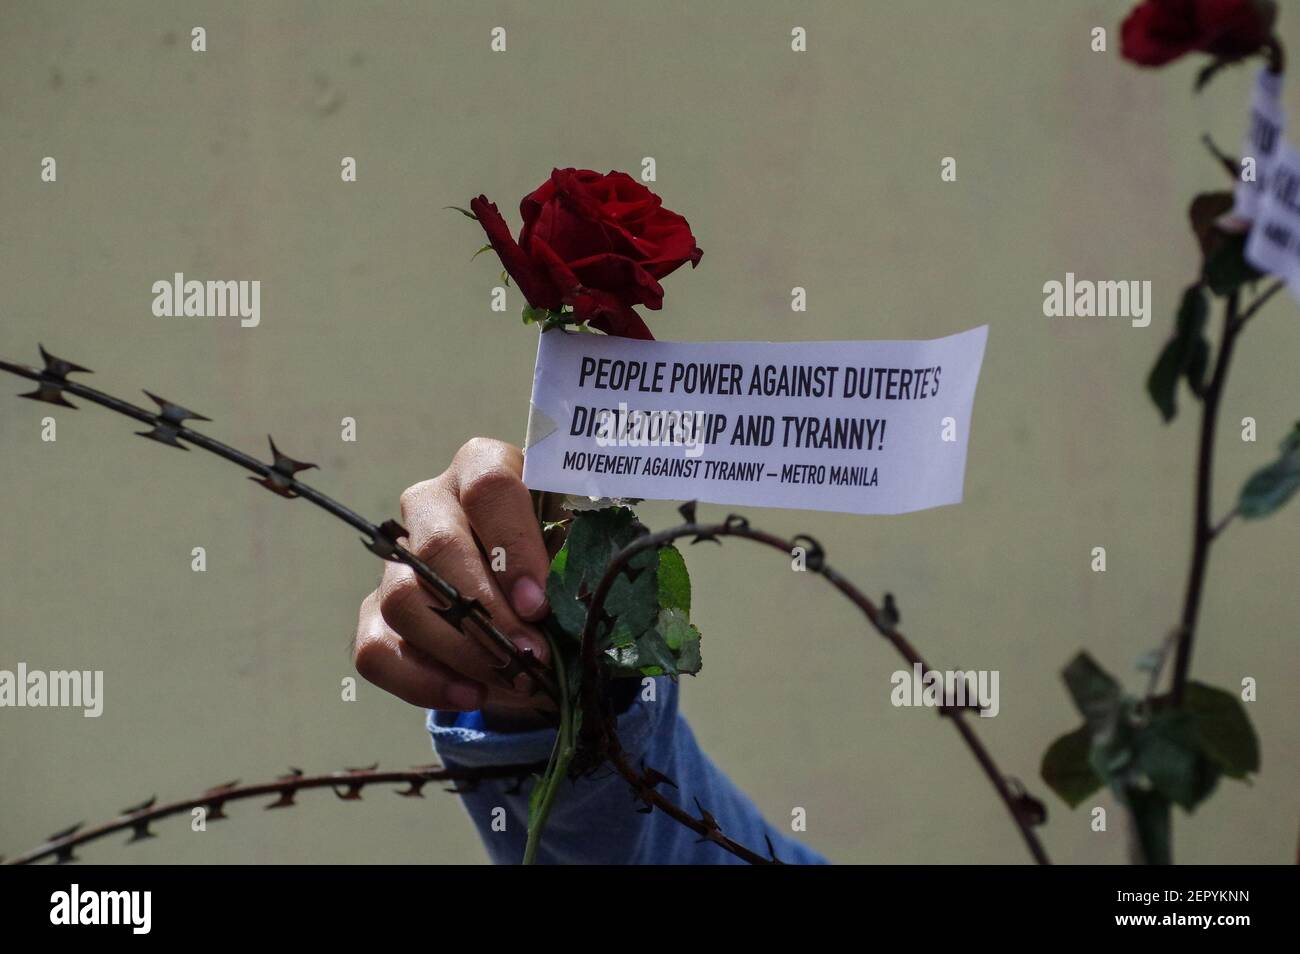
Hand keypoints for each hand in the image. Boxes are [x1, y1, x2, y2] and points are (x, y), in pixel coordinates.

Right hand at [352, 438, 554, 720]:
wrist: (529, 603)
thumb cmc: (559, 560)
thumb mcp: (577, 550)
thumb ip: (574, 565)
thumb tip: (566, 613)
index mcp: (485, 468)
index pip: (488, 487)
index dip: (512, 547)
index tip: (538, 604)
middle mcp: (433, 503)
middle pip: (437, 547)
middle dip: (485, 610)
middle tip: (529, 655)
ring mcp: (399, 557)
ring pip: (402, 598)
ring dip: (459, 649)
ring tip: (509, 678)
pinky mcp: (375, 611)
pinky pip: (376, 648)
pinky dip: (423, 681)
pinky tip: (470, 695)